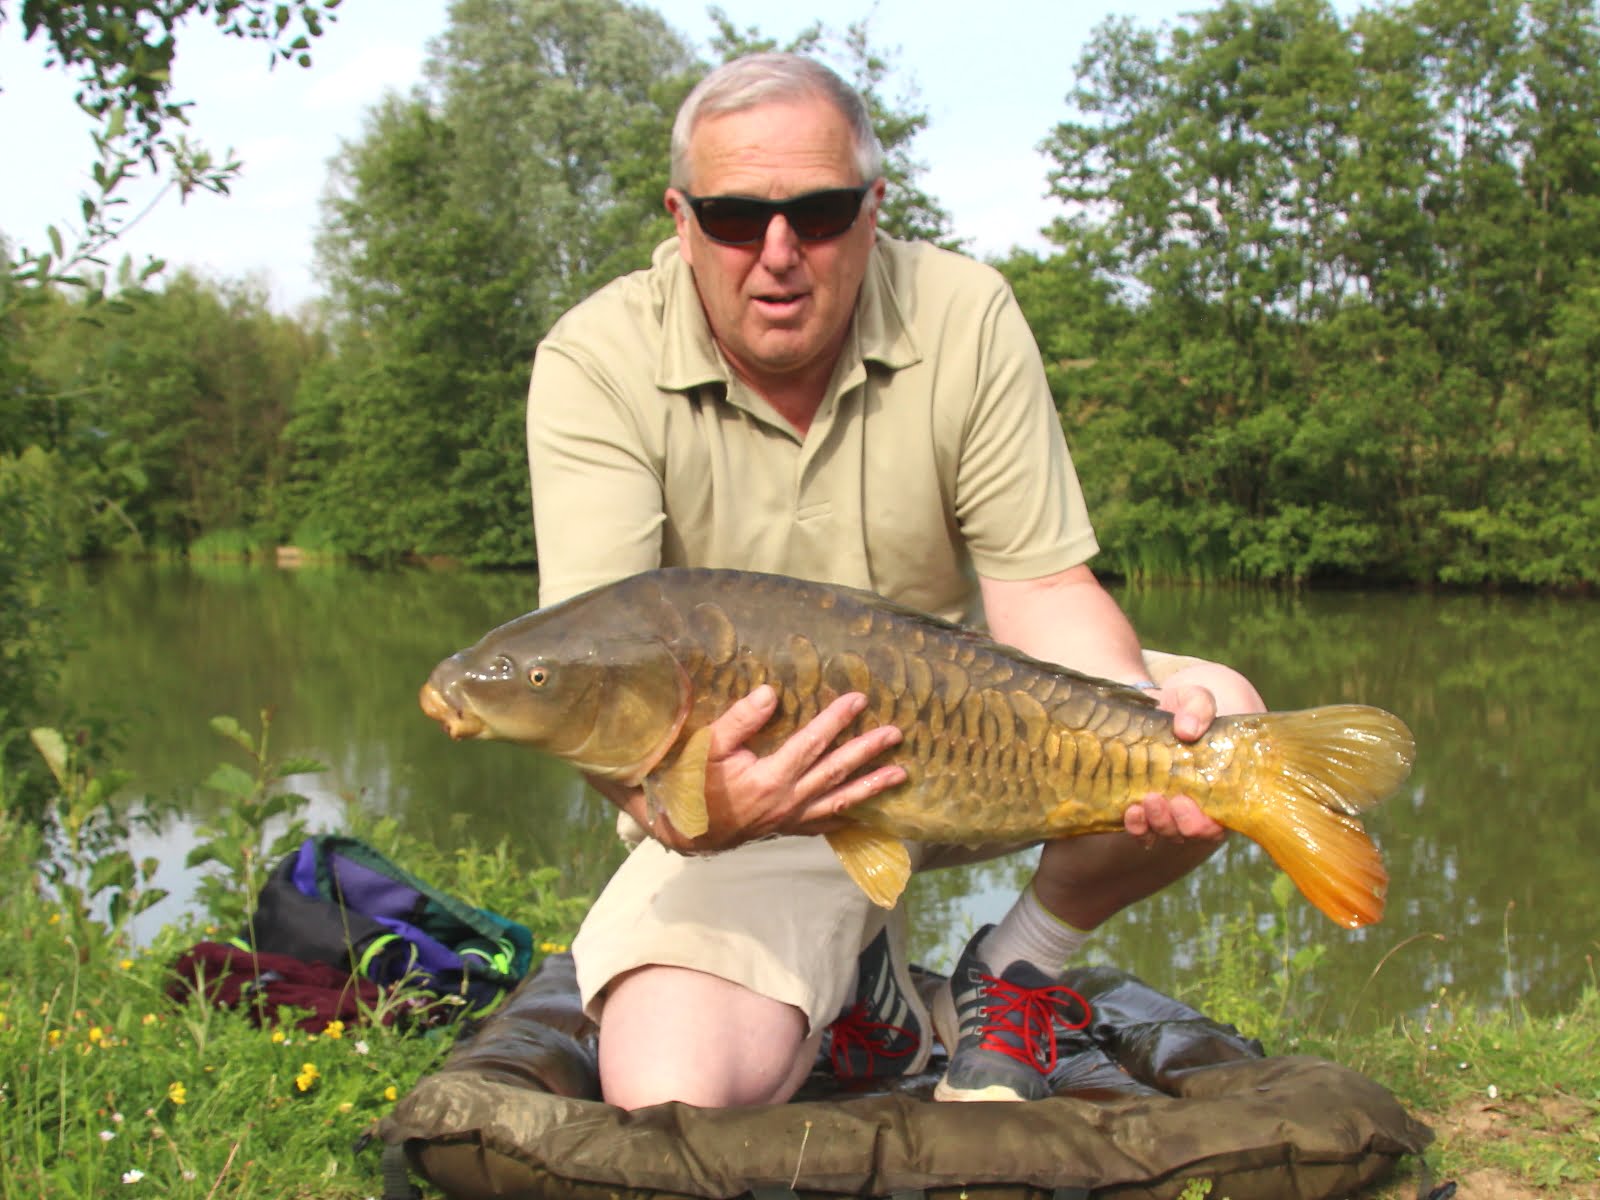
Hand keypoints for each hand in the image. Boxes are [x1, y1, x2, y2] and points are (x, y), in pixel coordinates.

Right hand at [649, 685, 905, 852]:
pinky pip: (826, 825)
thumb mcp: (709, 747)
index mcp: (770, 778)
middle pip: (836, 771)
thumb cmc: (693, 783)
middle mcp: (788, 801)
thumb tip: (771, 694)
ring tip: (901, 774)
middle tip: (894, 733)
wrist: (686, 830)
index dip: (836, 720)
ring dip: (871, 786)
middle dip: (867, 750)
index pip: (812, 743)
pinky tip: (868, 812)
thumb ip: (741, 720)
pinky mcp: (789, 828)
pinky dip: (849, 817)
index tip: (858, 700)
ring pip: (839, 801)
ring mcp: (792, 818)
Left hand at [1122, 663, 1264, 845]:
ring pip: (1166, 833)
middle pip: (1191, 833)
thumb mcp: (1196, 696)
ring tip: (1143, 805)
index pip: (1221, 820)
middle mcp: (1199, 804)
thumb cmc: (1186, 704)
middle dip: (1177, 824)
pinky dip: (1137, 826)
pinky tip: (1130, 812)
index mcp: (1223, 785)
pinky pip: (1144, 829)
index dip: (1205, 823)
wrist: (1150, 704)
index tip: (1185, 802)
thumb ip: (1199, 707)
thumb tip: (1188, 730)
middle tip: (1166, 802)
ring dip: (1155, 825)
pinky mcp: (1145, 805)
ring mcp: (1171, 807)